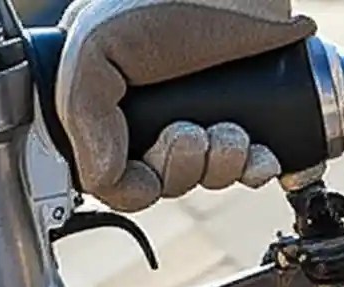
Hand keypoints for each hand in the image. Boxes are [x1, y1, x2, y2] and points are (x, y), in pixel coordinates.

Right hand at [55, 0, 316, 210]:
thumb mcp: (98, 44)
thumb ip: (83, 111)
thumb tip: (102, 176)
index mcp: (112, 102)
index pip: (114, 177)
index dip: (133, 185)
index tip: (147, 170)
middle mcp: (158, 112)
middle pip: (166, 183)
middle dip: (182, 170)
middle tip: (191, 135)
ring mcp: (206, 113)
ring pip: (211, 177)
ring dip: (221, 167)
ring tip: (229, 133)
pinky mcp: (253, 115)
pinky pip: (254, 165)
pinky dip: (257, 168)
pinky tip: (260, 153)